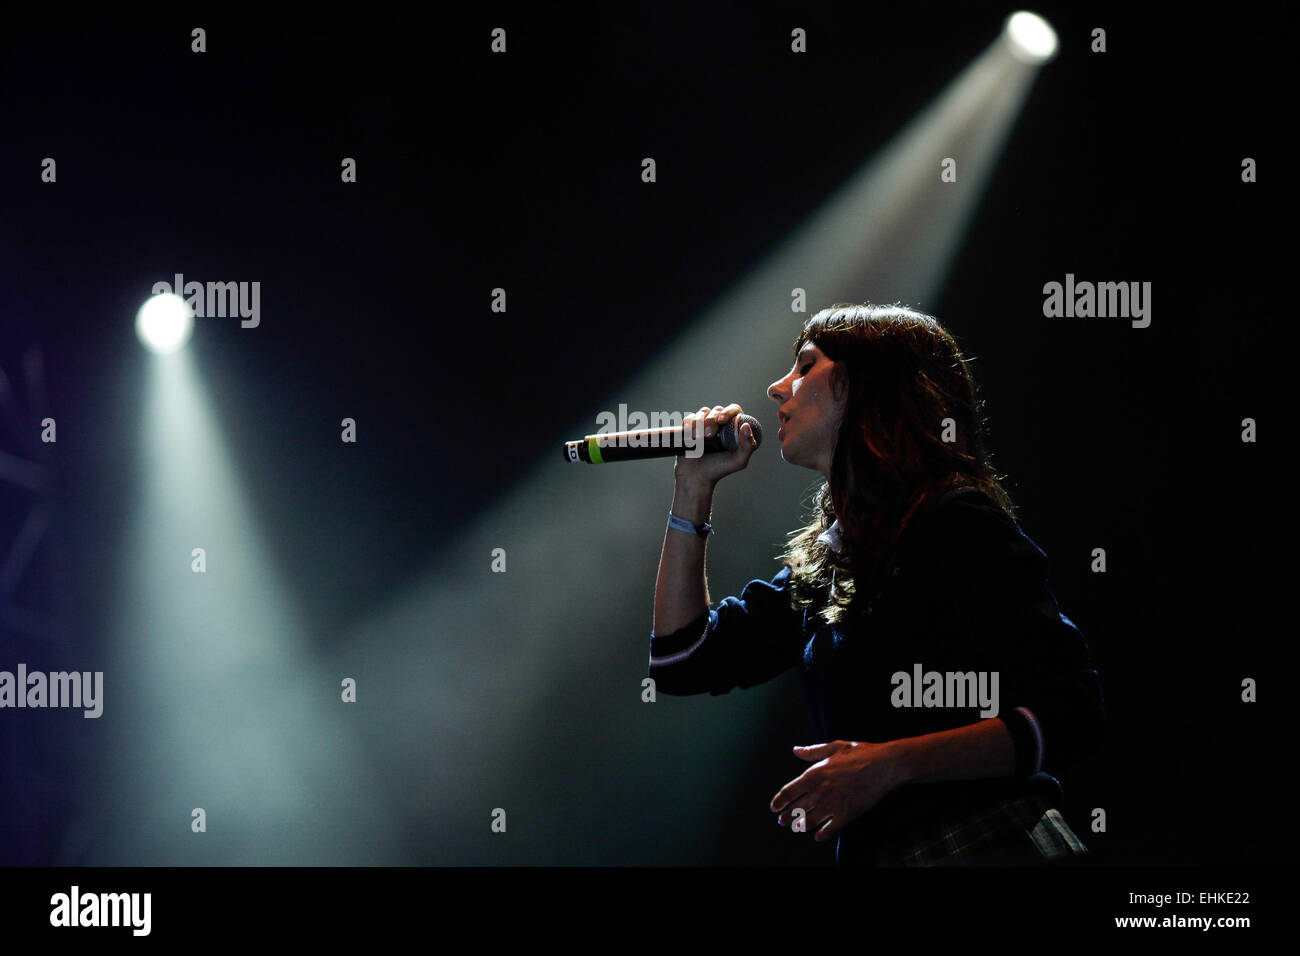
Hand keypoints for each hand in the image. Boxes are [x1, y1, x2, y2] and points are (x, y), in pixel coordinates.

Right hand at [673, 404, 758, 487]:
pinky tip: (689, 437)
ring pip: (702, 412)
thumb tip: (746, 425)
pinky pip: (689, 418)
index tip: (721, 420)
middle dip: (711, 421)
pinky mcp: (690, 428)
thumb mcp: (738, 461)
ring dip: (699, 424)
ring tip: (697, 440)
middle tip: (708, 436)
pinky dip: (689, 425)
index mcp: (733, 430)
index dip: (729, 411)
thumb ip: (748, 446)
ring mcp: (704, 426)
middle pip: (717, 410)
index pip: (734, 410)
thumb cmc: (718, 471)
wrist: (695, 478)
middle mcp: (720, 425)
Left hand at [769, 740, 908, 842]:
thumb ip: (812, 752)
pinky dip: (822, 835)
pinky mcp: (847, 815)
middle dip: (787, 817)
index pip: (788, 792)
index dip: (778, 802)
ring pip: (810, 821)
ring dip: (801, 826)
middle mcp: (820, 791)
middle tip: (782, 821)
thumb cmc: (860, 753)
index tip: (774, 808)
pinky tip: (818, 836)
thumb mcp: (834, 747)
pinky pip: (829, 830)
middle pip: (796, 809)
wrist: (884, 765)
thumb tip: (796, 750)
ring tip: (798, 827)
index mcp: (814, 774)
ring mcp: (833, 805)